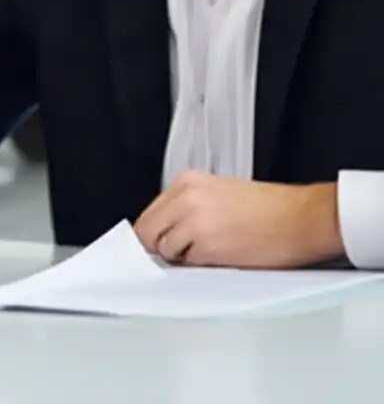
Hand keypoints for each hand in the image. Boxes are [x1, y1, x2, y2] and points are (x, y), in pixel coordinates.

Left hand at [133, 170, 342, 268]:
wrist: (304, 218)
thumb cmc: (272, 208)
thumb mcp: (220, 192)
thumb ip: (188, 205)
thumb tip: (167, 228)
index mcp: (187, 182)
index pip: (148, 214)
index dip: (155, 233)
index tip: (161, 242)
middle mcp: (185, 199)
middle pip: (146, 233)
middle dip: (159, 247)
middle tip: (181, 253)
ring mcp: (193, 223)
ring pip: (165, 251)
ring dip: (182, 258)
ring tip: (213, 250)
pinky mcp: (206, 247)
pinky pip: (188, 264)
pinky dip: (200, 266)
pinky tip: (223, 256)